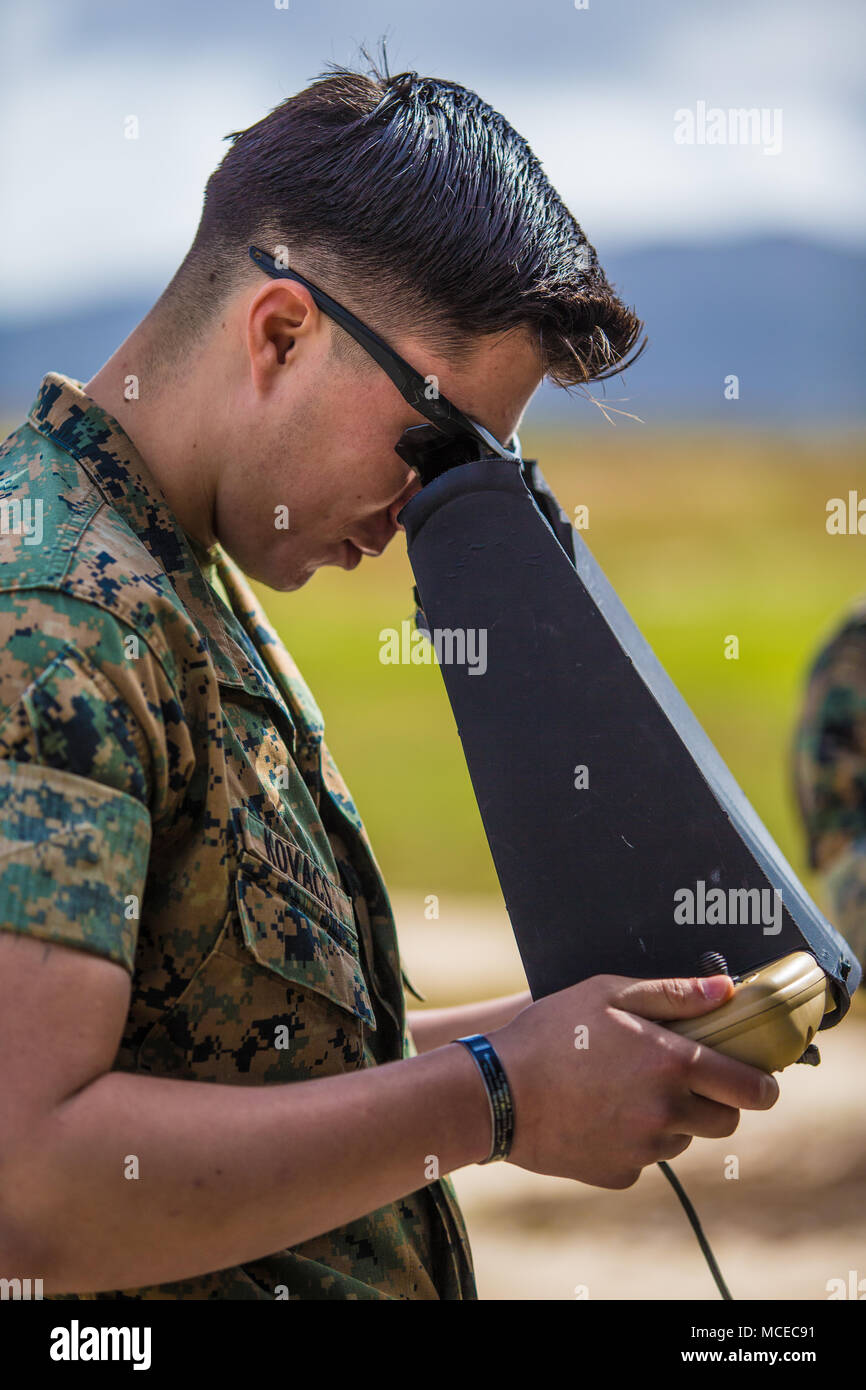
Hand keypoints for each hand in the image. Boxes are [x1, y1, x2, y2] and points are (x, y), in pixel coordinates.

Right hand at [487, 973, 778, 1187]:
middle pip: (725, 1122)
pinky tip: (599, 1115)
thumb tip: (728, 990)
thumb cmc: (551, 1032)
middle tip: (684, 1080)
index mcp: (672, 1065)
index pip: (751, 1089)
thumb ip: (675, 995)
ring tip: (624, 1091)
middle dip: (715, 1102)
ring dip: (671, 1120)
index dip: (763, 1085)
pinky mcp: (619, 1174)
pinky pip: (644, 1159)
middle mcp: (666, 1113)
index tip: (760, 1082)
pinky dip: (633, 1141)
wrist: (495, 1093)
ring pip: (683, 1140)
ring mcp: (643, 1150)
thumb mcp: (609, 994)